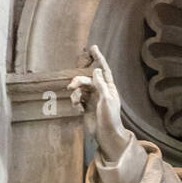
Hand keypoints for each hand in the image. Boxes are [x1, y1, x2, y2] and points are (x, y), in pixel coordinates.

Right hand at [68, 45, 128, 164]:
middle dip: (78, 82)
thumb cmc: (109, 118)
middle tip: (72, 86)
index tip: (93, 47)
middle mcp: (101, 92)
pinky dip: (76, 103)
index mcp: (109, 88)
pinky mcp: (86, 107)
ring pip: (80, 89)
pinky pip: (77, 99)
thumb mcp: (106, 99)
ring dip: (75, 94)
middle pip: (87, 80)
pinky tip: (79, 111)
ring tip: (75, 101)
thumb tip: (95, 70)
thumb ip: (100, 84)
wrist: (106, 135)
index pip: (103, 70)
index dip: (99, 58)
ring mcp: (92, 99)